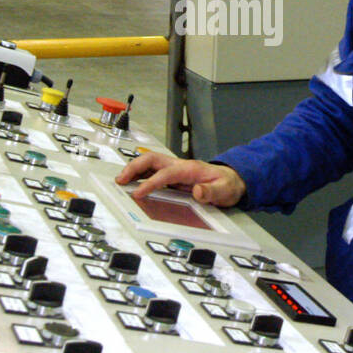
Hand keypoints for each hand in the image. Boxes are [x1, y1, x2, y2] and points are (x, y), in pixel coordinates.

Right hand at [115, 152, 246, 206]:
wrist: (231, 180)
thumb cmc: (227, 184)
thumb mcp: (224, 190)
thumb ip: (211, 191)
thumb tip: (198, 191)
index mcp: (189, 169)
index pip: (165, 173)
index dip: (150, 182)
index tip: (138, 192)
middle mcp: (179, 166)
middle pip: (151, 159)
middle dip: (134, 167)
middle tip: (121, 180)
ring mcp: (175, 170)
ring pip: (149, 163)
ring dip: (134, 170)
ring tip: (121, 181)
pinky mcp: (173, 176)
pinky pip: (152, 172)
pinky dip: (140, 175)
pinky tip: (132, 183)